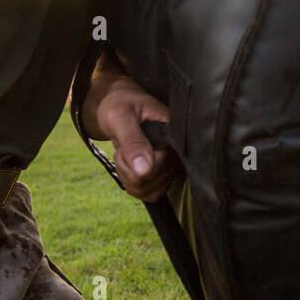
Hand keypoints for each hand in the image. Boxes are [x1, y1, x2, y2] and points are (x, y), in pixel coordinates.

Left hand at [93, 75, 181, 201]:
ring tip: (127, 153)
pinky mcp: (165, 176)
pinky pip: (148, 194)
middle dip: (128, 168)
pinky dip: (132, 184)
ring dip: (129, 177)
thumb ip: (133, 142)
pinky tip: (129, 165)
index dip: (138, 161)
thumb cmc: (121, 104)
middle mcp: (179, 152)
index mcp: (174, 133)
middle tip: (123, 146)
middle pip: (153, 181)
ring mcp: (173, 166)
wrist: (120, 106)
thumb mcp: (120, 116)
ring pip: (150, 191)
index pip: (163, 164)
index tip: (125, 143)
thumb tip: (144, 170)